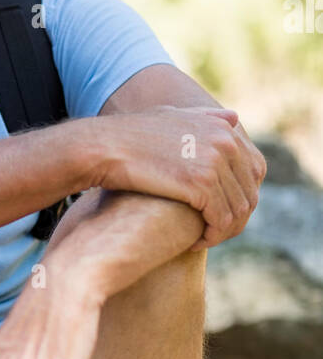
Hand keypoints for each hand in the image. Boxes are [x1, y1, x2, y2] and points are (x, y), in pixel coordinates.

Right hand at [93, 106, 265, 248]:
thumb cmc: (131, 135)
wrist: (104, 147)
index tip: (221, 212)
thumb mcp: (172, 116)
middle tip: (212, 233)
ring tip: (203, 240)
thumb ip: (205, 117)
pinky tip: (195, 243)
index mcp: (224, 129)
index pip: (255, 171)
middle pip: (249, 193)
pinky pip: (221, 220)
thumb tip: (234, 117)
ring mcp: (215, 162)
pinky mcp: (201, 184)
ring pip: (237, 211)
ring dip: (224, 232)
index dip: (242, 196)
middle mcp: (225, 143)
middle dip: (234, 218)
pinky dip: (212, 237)